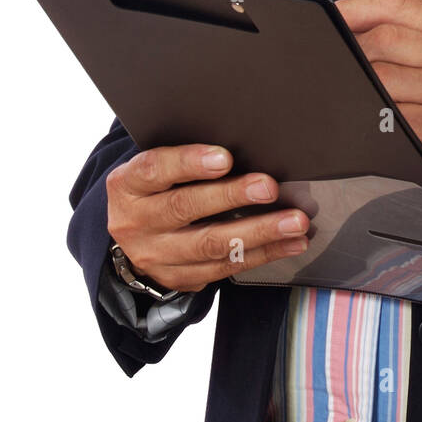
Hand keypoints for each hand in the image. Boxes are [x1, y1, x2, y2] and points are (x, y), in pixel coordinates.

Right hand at [106, 145, 309, 291]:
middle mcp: (136, 222)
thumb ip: (186, 158)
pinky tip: (290, 243)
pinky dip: (263, 254)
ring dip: (260, 232)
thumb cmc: (156, 187)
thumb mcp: (156, 168)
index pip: (155, 169)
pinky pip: (225, 267)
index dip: (189, 162)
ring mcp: (156, 255)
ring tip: (294, 222)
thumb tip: (245, 144)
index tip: (225, 157)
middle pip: (186, 207)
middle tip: (270, 188)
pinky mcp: (178, 278)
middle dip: (233, 196)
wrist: (132, 235)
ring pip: (211, 245)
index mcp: (127, 185)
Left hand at [335, 0, 421, 223]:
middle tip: (330, 67)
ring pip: (380, 77)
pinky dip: (366, 120)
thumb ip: (412, 44)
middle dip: (349, 52)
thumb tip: (350, 31)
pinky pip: (388, 116)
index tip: (332, 17)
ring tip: (345, 98)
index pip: (399, 3)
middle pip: (384, 37)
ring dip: (354, 89)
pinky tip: (362, 124)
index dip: (357, 7)